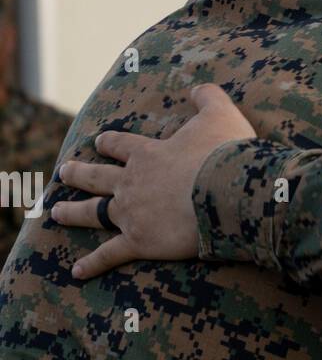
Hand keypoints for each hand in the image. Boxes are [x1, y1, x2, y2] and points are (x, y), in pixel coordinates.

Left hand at [52, 84, 255, 278]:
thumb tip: (199, 87)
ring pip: (93, 212)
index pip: (119, 145)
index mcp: (148, 153)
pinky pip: (109, 254)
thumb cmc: (225, 154)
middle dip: (79, 174)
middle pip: (96, 176)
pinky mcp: (139, 242)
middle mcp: (131, 182)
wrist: (227, 192)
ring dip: (72, 213)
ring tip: (55, 213)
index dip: (109, 143)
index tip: (99, 142)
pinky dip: (93, 264)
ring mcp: (131, 213)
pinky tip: (77, 272)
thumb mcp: (221, 115)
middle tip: (63, 171)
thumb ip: (208, 98)